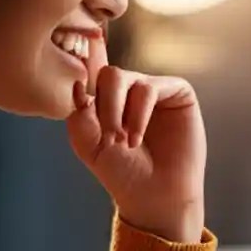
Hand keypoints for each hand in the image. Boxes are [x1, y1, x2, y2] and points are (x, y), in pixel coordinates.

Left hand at [66, 37, 206, 242]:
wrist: (154, 194)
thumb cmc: (122, 173)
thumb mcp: (87, 142)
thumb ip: (77, 111)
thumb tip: (78, 81)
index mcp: (107, 98)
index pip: (92, 69)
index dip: (83, 55)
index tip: (73, 56)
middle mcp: (131, 90)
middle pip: (107, 73)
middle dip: (103, 106)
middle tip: (109, 137)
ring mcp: (155, 90)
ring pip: (125, 79)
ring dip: (119, 113)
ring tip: (125, 141)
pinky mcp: (178, 94)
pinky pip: (149, 88)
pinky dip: (139, 113)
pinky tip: (137, 137)